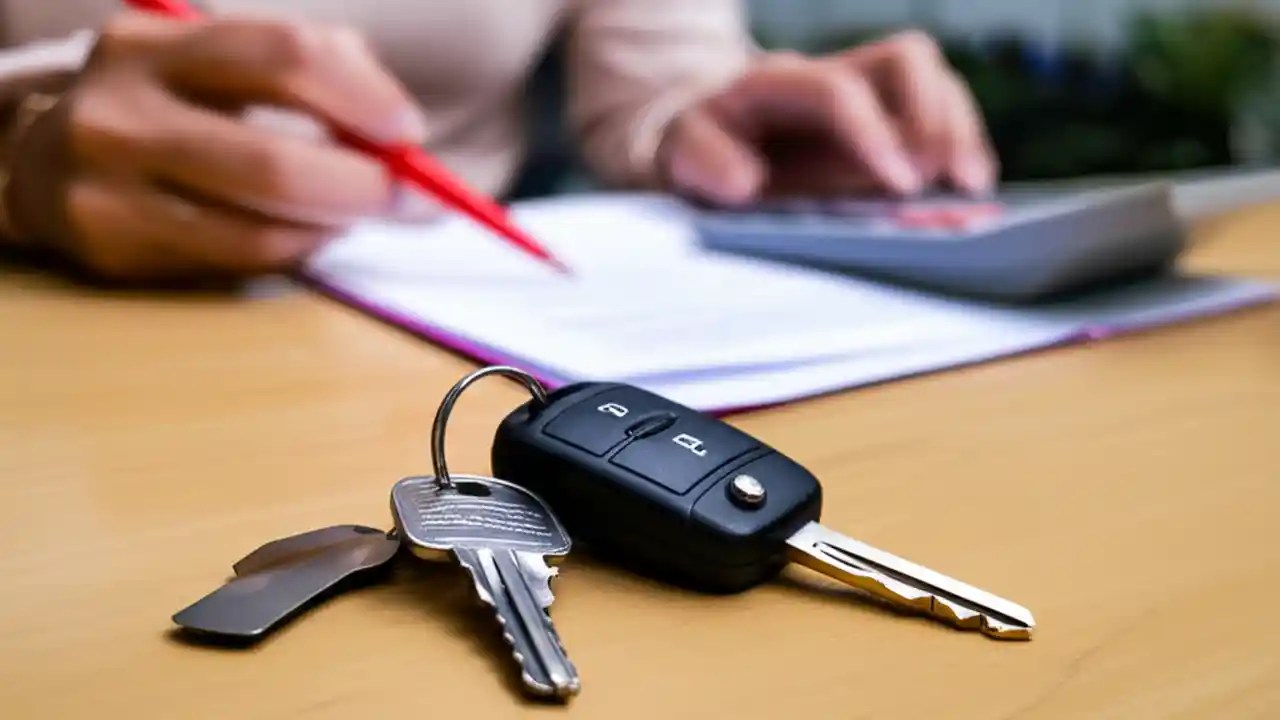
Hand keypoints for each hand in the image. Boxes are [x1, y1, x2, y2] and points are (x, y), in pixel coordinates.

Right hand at [6, 13, 426, 280]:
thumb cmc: (167, 104)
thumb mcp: (215, 60)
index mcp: (155, 46)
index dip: (362, 96)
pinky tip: (306, 234)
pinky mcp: (116, 249)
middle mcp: (122, 114)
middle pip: (275, 165)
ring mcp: (109, 189)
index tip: (406, 131)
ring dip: (333, 227)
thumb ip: (307, 72)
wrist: (41, 159)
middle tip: (404, 197)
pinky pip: (238, 263)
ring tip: (354, 213)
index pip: (283, 57)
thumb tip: (397, 131)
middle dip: (362, 188)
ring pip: (261, 229)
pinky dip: (294, 251)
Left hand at [660, 31, 996, 205]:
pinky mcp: (888, 121)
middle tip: (946, 178)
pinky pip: (940, 115)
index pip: (836, 90)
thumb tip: (744, 183)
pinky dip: (961, 146)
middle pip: (905, 60)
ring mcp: (867, 95)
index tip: (900, 185)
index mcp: (777, 83)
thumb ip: (703, 161)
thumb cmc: (698, 149)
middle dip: (933, 116)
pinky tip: (969, 187)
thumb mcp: (681, 154)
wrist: (706, 140)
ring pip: (934, 81)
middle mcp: (832, 75)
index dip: (874, 132)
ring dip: (960, 130)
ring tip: (971, 186)